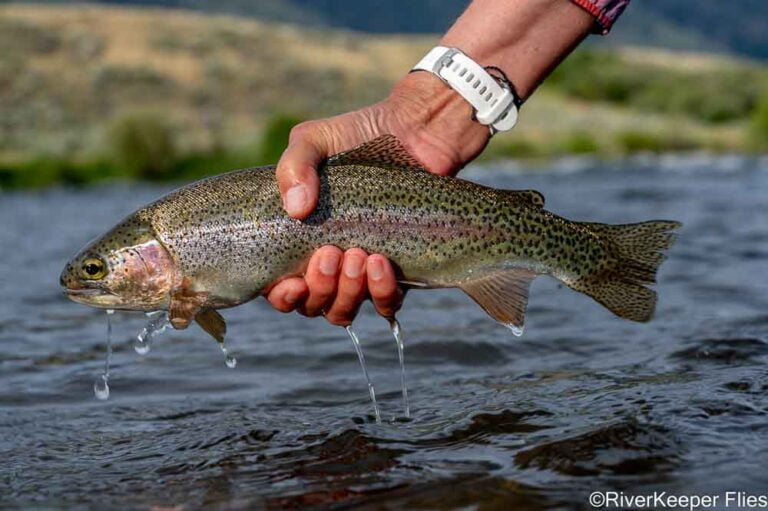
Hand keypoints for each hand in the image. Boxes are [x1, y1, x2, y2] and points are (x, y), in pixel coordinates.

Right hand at [267, 72, 489, 325]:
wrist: (413, 132)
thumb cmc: (356, 137)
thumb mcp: (312, 141)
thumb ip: (293, 167)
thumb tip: (296, 210)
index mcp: (299, 242)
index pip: (282, 290)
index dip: (282, 296)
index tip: (293, 281)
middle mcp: (328, 264)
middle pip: (314, 306)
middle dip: (319, 288)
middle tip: (330, 252)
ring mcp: (361, 271)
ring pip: (345, 310)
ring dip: (347, 292)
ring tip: (358, 256)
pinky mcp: (396, 271)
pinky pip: (386, 304)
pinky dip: (381, 292)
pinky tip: (380, 263)